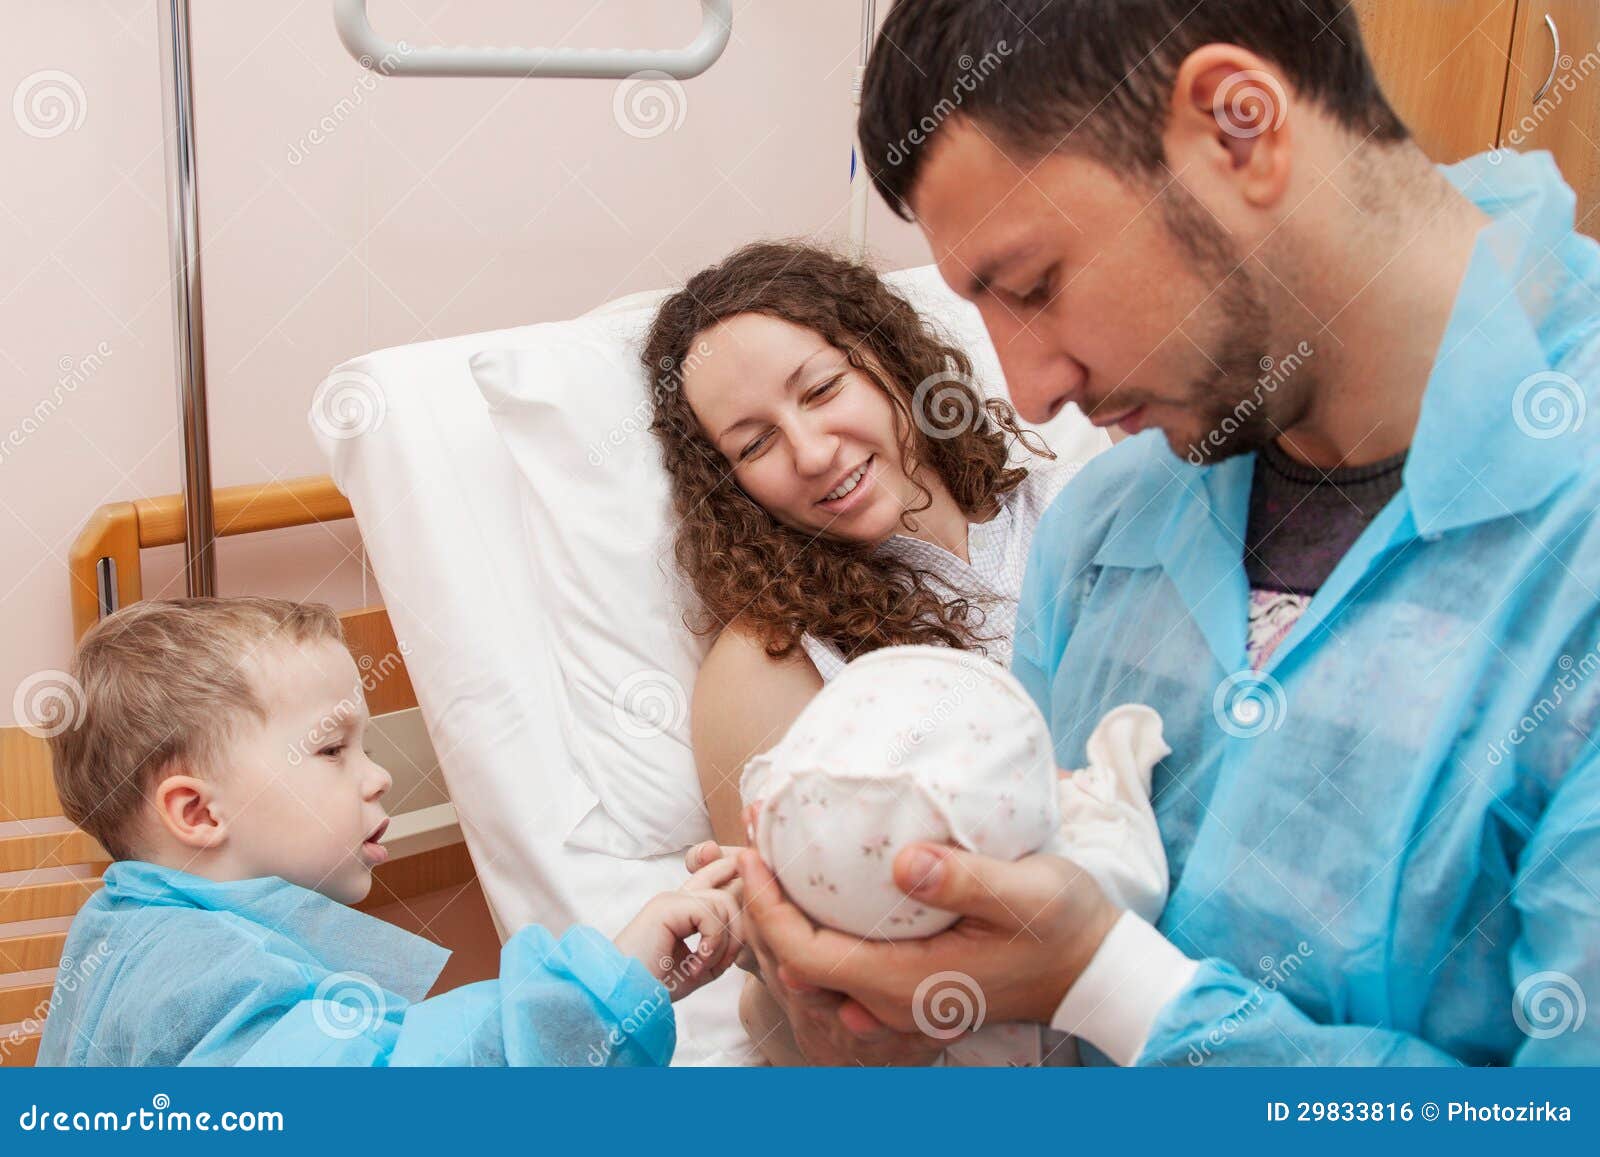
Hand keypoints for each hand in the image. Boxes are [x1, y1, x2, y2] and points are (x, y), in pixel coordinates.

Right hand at [615, 854, 743, 1001]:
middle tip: (724, 960)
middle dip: (740, 923)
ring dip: (724, 941)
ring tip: (705, 966)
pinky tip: (697, 963)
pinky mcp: (667, 906)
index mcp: (683, 909)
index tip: (750, 899)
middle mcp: (677, 898)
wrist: (625, 998)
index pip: (716, 874)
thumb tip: (747, 929)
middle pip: (730, 885)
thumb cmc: (657, 987)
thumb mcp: (700, 966)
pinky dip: (712, 942)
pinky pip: (710, 913)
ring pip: (725, 901)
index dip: (736, 875)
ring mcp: (671, 899)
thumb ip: (722, 945)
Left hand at [738, 842, 1120, 1034]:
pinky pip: (842, 960)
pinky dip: (815, 924)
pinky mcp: (910, 981)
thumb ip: (964, 879)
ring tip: (773, 851)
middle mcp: (893, 998)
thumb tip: (903, 862)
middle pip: (799, 961)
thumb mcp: (1023, 893)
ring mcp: (900, 996)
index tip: (753, 850)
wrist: (1096, 969)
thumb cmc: (1064, 926)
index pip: (807, 953)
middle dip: (765, 903)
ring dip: (787, 912)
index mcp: (907, 980)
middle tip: (753, 836)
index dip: (768, 906)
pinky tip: (815, 883)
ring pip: (817, 963)